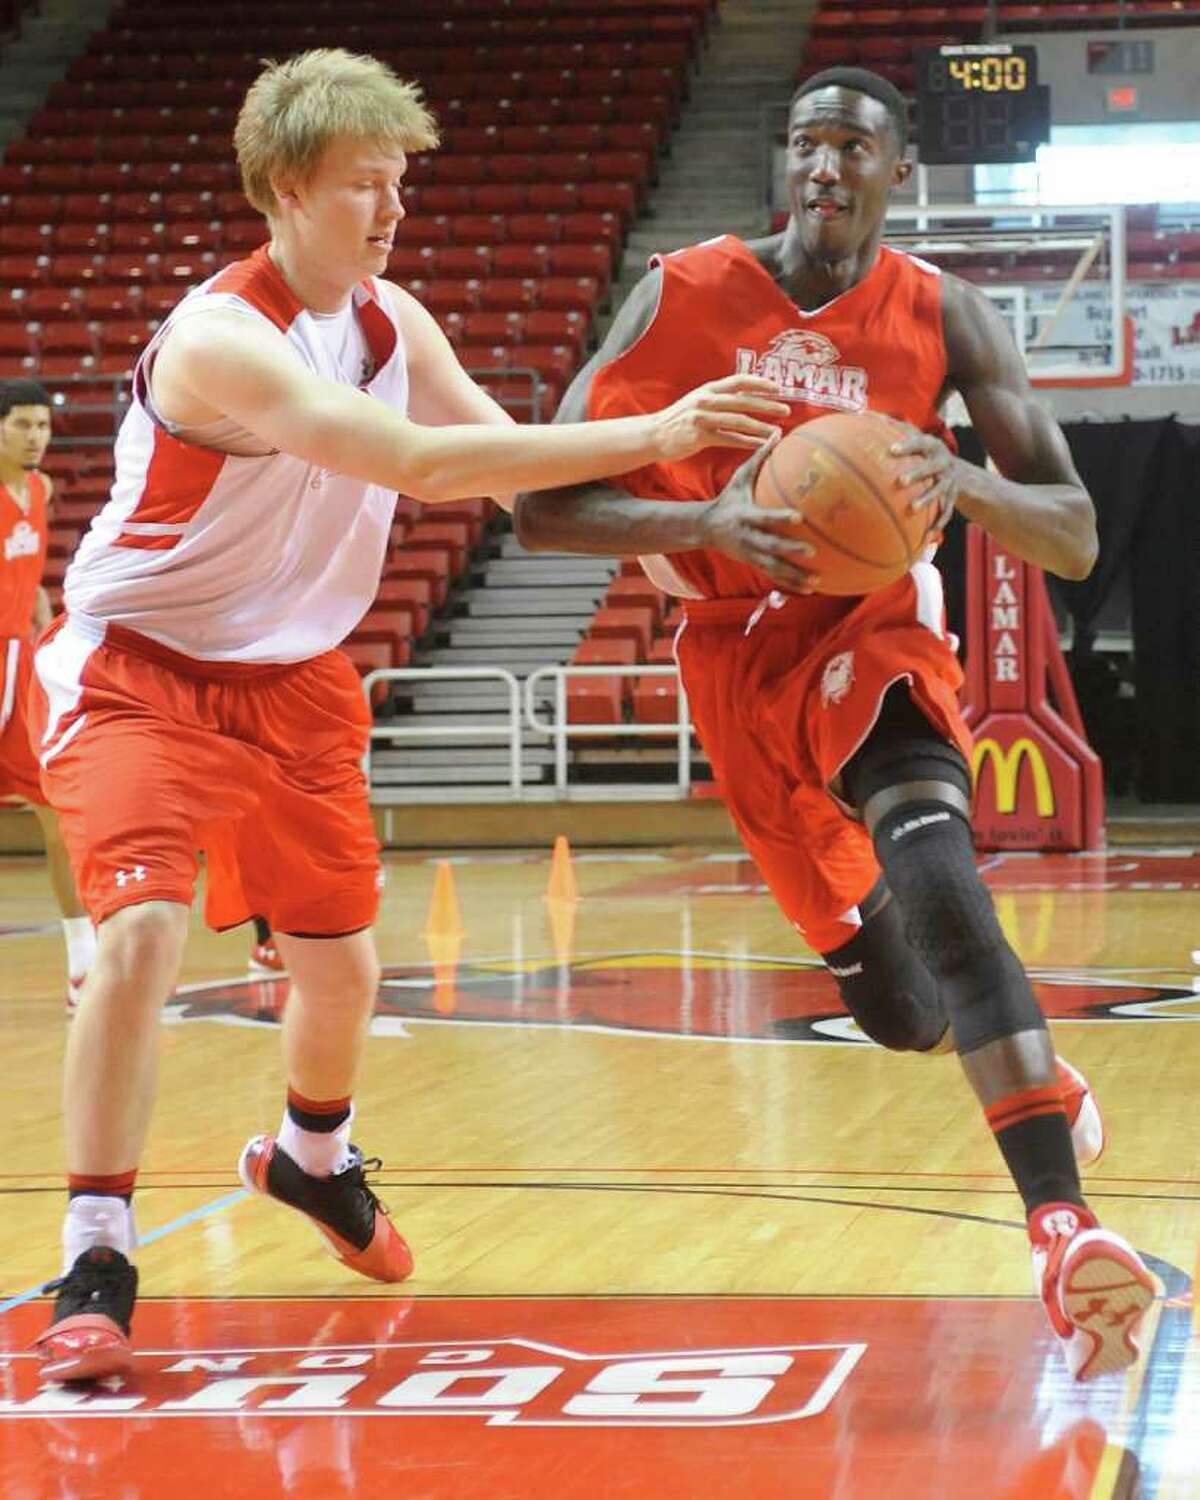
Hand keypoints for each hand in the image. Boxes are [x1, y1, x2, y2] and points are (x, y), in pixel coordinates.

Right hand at [651, 374, 789, 460]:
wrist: (654, 434)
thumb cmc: (681, 419)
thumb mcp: (700, 402)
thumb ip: (721, 400)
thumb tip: (748, 402)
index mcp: (709, 389)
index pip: (739, 381)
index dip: (760, 383)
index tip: (778, 388)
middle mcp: (706, 400)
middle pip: (743, 401)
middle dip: (767, 405)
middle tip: (787, 410)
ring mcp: (702, 418)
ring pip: (738, 421)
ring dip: (760, 426)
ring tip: (777, 431)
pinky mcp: (699, 436)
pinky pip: (728, 439)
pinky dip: (746, 442)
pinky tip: (759, 445)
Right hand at [697, 437, 820, 592]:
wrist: (705, 528)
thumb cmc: (729, 498)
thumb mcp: (739, 477)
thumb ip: (759, 458)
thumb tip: (778, 434)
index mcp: (745, 516)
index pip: (764, 518)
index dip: (779, 519)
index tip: (799, 517)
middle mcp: (748, 538)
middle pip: (770, 547)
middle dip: (790, 550)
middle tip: (812, 551)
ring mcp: (751, 554)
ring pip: (775, 568)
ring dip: (795, 575)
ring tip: (817, 580)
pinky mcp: (754, 564)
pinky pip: (775, 575)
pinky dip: (792, 583)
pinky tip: (812, 589)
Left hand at [890, 426, 960, 533]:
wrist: (957, 471)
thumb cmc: (922, 452)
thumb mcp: (913, 437)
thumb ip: (891, 427)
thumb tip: (861, 413)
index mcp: (932, 446)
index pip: (920, 443)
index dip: (907, 446)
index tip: (891, 450)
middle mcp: (943, 462)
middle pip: (932, 467)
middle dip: (918, 474)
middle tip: (900, 482)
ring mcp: (949, 482)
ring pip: (940, 491)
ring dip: (927, 499)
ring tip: (912, 509)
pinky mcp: (951, 499)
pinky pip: (945, 513)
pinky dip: (936, 524)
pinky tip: (924, 537)